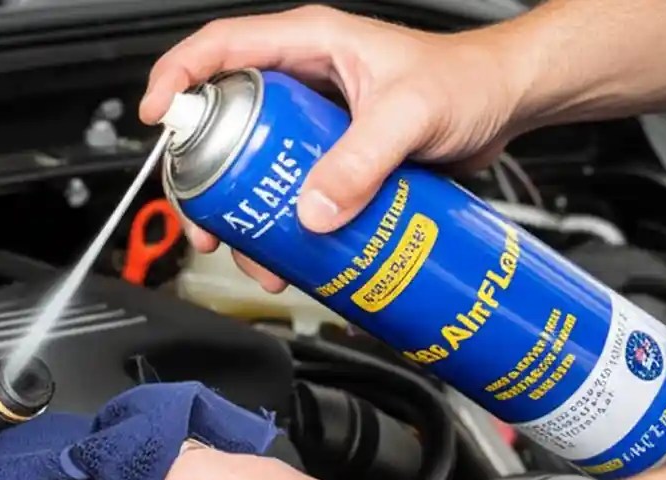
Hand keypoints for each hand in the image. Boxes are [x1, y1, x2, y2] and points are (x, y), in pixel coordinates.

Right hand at [142, 6, 528, 291]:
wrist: (507, 104)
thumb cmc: (470, 79)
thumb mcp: (412, 114)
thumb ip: (363, 158)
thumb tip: (313, 208)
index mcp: (309, 44)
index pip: (220, 48)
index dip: (177, 78)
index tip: (158, 117)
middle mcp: (301, 81)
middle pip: (223, 121)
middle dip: (204, 175)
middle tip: (202, 215)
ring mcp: (311, 122)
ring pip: (250, 165)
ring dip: (240, 213)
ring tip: (249, 250)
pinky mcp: (328, 157)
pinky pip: (286, 190)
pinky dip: (277, 223)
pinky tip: (287, 250)